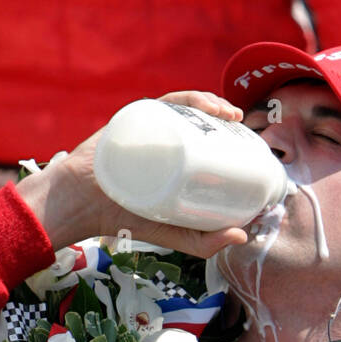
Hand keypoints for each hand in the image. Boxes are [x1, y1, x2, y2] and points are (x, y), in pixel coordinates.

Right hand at [15, 90, 250, 258]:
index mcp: (178, 164)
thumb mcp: (174, 235)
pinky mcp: (141, 115)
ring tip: (233, 116)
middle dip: (230, 125)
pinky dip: (195, 99)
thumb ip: (205, 242)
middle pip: (205, 125)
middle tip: (248, 135)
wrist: (84, 203)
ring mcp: (156, 127)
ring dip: (217, 106)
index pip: (212, 149)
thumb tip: (243, 236)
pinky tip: (212, 107)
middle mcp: (170, 142)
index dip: (236, 148)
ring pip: (192, 109)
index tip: (257, 156)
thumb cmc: (126, 219)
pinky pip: (172, 101)